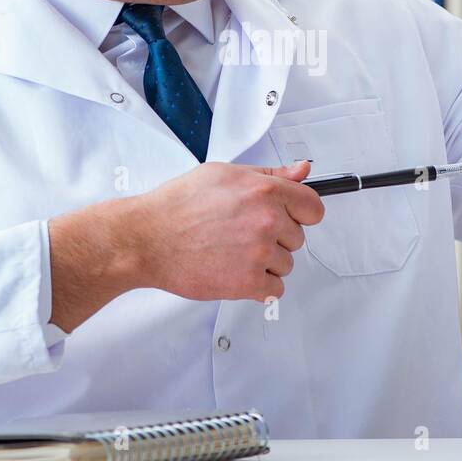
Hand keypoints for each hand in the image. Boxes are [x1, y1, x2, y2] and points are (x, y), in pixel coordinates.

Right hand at [46, 160, 323, 330]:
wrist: (147, 238)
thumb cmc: (178, 205)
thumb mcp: (226, 174)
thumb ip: (270, 174)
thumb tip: (303, 171)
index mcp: (265, 191)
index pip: (313, 207)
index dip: (301, 213)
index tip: (289, 218)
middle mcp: (267, 221)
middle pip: (297, 238)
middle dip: (276, 238)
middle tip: (242, 234)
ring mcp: (259, 253)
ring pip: (286, 264)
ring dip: (265, 263)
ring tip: (233, 252)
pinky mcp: (248, 283)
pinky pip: (274, 289)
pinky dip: (258, 286)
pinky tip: (235, 271)